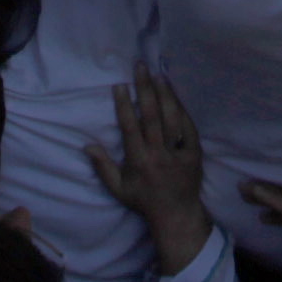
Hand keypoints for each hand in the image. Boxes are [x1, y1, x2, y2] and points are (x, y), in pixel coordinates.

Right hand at [85, 74, 211, 254]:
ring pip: (171, 118)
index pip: (130, 128)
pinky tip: (175, 95)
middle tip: (140, 66)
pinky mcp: (194, 153)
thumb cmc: (144, 200)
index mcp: (139, 161)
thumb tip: (87, 145)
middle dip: (145, 89)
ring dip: (165, 94)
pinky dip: (182, 110)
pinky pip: (188, 128)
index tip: (119, 85)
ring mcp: (178, 153)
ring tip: (158, 74)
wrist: (177, 215)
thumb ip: (103, 167)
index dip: (124, 105)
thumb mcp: (119, 189)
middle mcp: (158, 154)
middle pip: (151, 116)